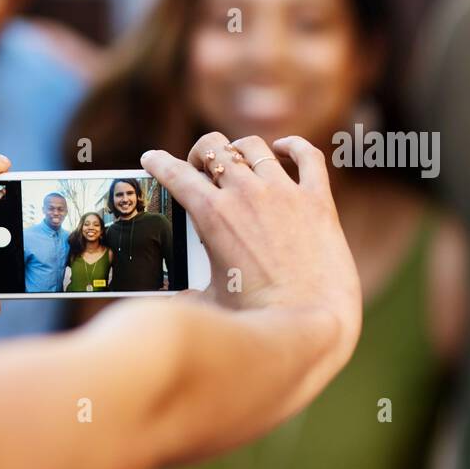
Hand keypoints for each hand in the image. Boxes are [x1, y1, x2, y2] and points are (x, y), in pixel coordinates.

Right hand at [140, 133, 361, 355]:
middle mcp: (246, 194)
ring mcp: (284, 193)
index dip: (158, 162)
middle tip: (202, 168)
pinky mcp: (317, 200)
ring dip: (240, 150)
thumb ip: (185, 292)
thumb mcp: (208, 301)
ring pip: (254, 146)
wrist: (312, 323)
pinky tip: (284, 150)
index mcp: (212, 215)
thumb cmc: (257, 319)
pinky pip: (308, 155)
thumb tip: (173, 301)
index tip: (151, 158)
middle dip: (201, 154)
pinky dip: (294, 147)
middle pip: (213, 147)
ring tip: (240, 160)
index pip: (175, 174)